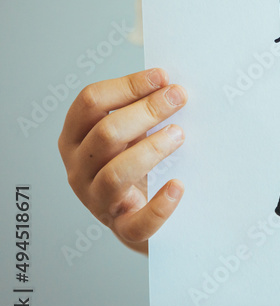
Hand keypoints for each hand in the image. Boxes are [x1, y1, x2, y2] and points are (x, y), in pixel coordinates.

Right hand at [57, 68, 187, 254]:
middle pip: (105, 133)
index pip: (90, 102)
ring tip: (179, 135)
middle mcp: (79, 169)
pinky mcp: (123, 229)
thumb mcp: (127, 135)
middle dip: (146, 111)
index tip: (163, 77)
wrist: (140, 220)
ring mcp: (97, 201)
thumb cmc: (134, 167)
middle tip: (179, 98)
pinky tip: (178, 187)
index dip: (127, 86)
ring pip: (116, 174)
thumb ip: (140, 111)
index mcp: (75, 138)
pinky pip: (139, 223)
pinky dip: (160, 205)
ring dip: (150, 150)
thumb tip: (170, 84)